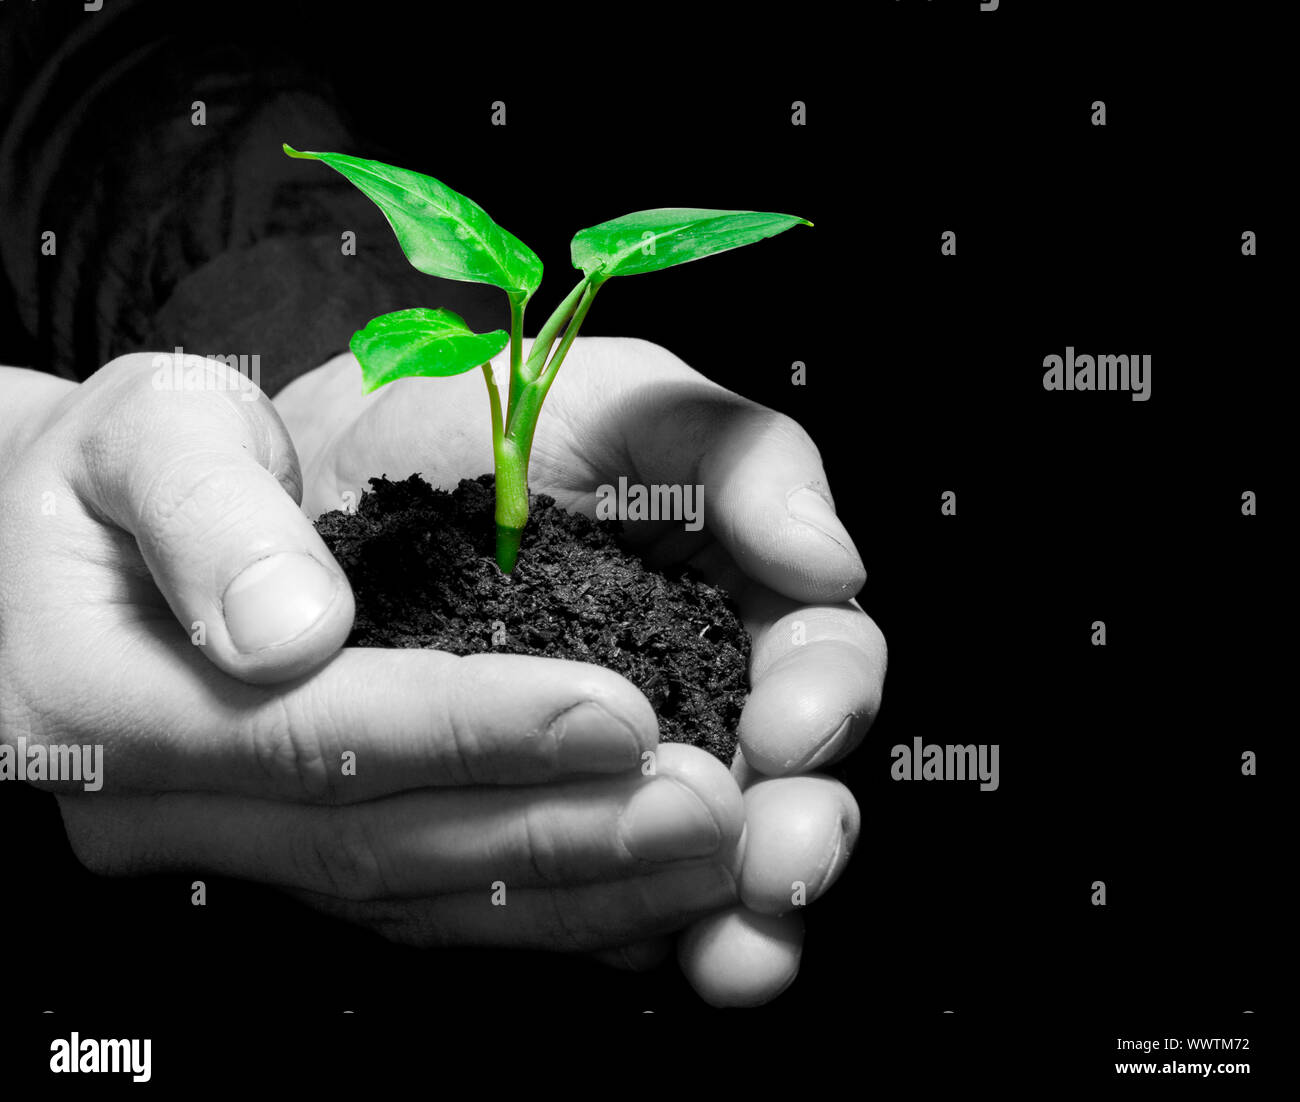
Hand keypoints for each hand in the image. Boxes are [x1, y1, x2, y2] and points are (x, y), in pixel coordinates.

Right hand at [0, 355, 747, 952]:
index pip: (319, 732)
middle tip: (705, 811)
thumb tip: (286, 627)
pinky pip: (411, 904)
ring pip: (407, 897)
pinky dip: (528, 901)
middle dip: (555, 828)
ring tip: (702, 855)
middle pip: (381, 844)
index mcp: (104, 700)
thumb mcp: (144, 432)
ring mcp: (222, 849)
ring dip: (567, 886)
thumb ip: (205, 511)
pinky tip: (634, 884)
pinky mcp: (278, 855)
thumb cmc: (111, 469)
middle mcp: (160, 808)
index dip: (473, 728)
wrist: (57, 544)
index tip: (617, 711)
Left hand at [276, 336, 886, 1004]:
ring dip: (725, 913)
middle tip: (786, 864)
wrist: (319, 467)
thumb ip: (743, 456)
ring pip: (691, 859)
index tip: (791, 724)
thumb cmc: (479, 413)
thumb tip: (830, 561)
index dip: (829, 691)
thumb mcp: (625, 398)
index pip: (820, 649)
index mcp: (732, 586)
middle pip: (781, 780)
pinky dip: (618, 930)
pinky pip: (583, 896)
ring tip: (737, 956)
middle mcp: (685, 688)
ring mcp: (605, 770)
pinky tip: (642, 953)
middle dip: (797, 830)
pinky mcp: (521, 825)